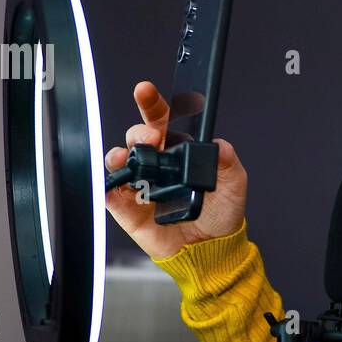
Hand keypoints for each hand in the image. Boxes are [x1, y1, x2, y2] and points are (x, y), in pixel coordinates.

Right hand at [103, 80, 247, 259]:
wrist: (211, 250)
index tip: (146, 91)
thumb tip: (220, 145)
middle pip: (138, 136)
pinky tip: (114, 184)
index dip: (152, 104)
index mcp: (178, 151)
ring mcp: (140, 185)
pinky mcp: (129, 209)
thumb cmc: (221, 214)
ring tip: (128, 157)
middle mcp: (156, 164)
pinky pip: (111, 193)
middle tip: (152, 137)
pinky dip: (108, 186)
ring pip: (120, 160)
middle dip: (140, 130)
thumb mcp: (233, 184)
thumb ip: (227, 161)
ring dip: (120, 154)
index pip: (162, 120)